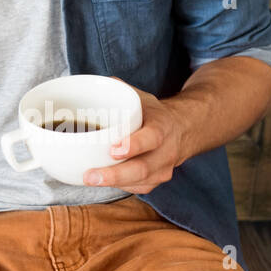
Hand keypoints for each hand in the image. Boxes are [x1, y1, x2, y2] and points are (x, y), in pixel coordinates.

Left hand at [82, 78, 186, 193]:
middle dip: (115, 174)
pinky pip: (137, 188)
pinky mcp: (156, 181)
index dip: (134, 145)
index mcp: (162, 126)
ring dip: (113, 183)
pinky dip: (119, 186)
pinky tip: (103, 181)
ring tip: (89, 179)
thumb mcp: (140, 97)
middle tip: (90, 175)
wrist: (180, 130)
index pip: (151, 138)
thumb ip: (117, 89)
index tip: (113, 150)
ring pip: (140, 182)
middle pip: (143, 168)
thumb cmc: (152, 114)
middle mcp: (166, 150)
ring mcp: (163, 169)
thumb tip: (90, 83)